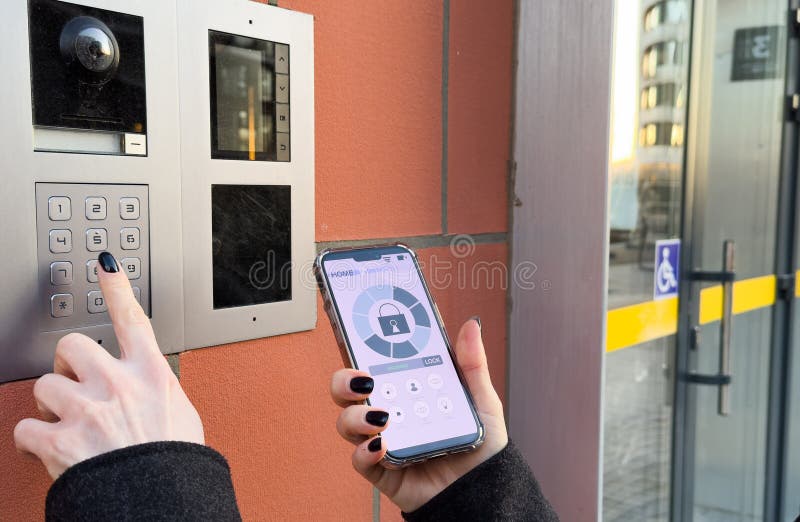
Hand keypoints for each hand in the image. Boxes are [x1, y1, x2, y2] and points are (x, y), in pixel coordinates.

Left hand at [14, 252, 203, 478]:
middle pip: (73, 345)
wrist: (160, 502)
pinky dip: (33, 440)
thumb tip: (150, 391)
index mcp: (152, 374)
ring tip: (66, 424)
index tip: (106, 265)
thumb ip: (158, 394)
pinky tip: (49, 448)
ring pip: (46, 386)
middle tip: (73, 381)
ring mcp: (88, 409)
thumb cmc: (174, 464)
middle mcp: (118, 384)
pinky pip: (27, 428)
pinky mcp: (61, 440)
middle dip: (67, 362)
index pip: (132, 319)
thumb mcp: (181, 416)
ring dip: (51, 404)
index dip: (118, 288)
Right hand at [330, 318, 507, 512]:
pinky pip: (359, 459)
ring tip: (380, 416)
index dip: (362, 348)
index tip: (363, 334)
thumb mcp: (481, 401)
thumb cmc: (479, 446)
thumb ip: (473, 365)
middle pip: (348, 390)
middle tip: (363, 378)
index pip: (376, 363)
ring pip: (347, 422)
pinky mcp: (380, 469)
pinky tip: (380, 445)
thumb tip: (471, 325)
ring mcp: (381, 439)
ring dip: (355, 416)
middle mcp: (387, 411)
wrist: (482, 493)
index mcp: (406, 389)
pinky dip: (364, 451)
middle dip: (344, 380)